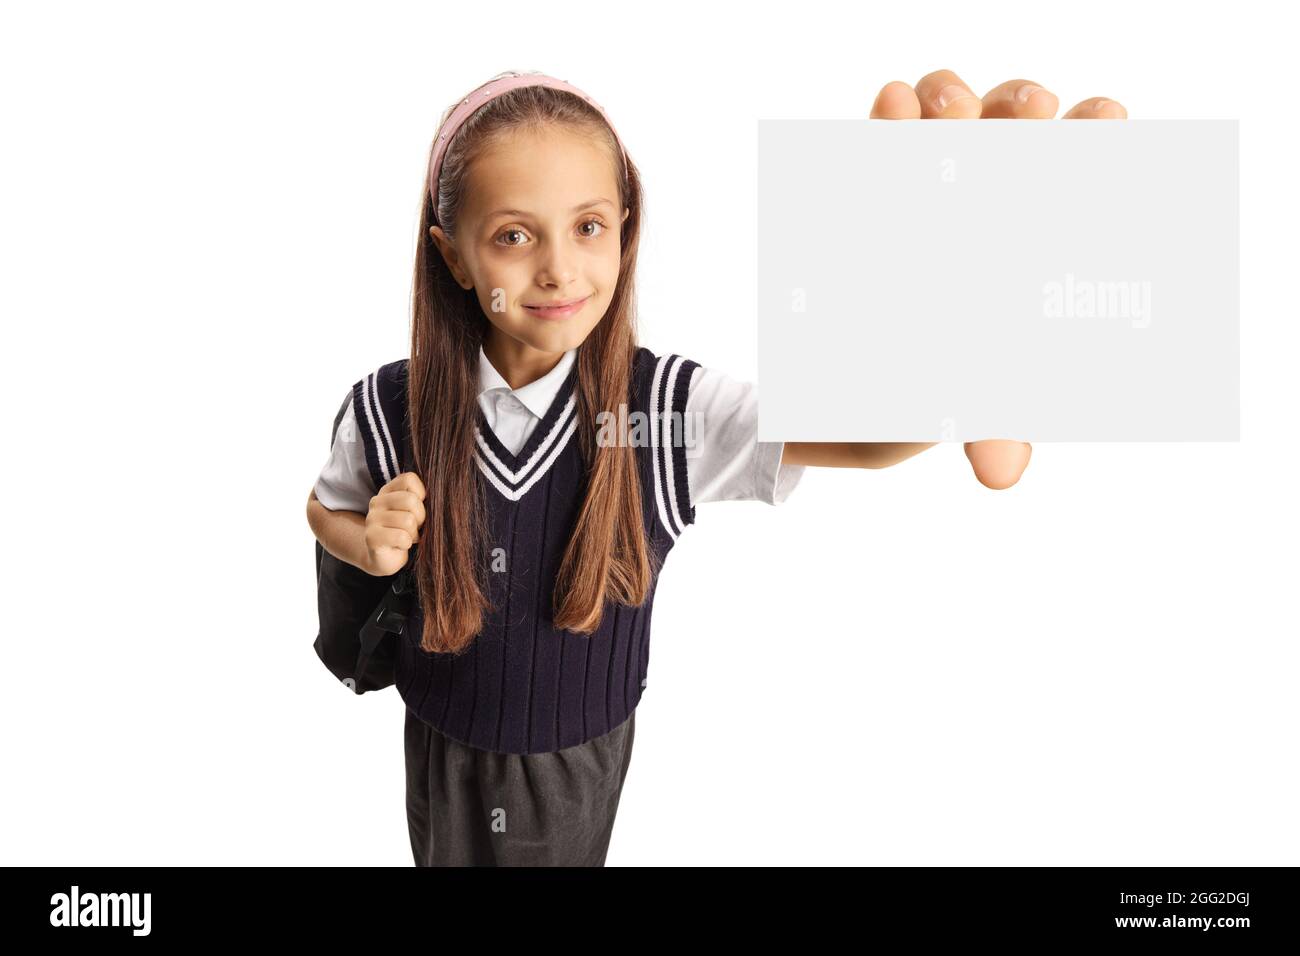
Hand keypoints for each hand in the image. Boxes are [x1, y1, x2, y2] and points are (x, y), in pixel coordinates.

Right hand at [364, 471, 426, 575]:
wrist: (384, 558)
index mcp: (388, 490)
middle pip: (410, 500)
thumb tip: (441, 496)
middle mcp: (377, 501)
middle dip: (421, 517)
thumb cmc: (405, 531)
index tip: (419, 508)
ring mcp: (372, 519)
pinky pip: (401, 537)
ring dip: (413, 533)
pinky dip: (406, 543)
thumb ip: (421, 499)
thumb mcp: (413, 511)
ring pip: (408, 520)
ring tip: (407, 537)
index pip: (409, 478)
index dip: (421, 494)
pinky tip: (401, 545)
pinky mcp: (372, 537)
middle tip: (416, 527)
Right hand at [872, 71, 1126, 487]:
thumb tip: (999, 471)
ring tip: (944, 112)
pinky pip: (892, 123)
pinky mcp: (876, 174)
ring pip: (963, 112)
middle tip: (1027, 113)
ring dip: (959, 100)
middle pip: (1025, 132)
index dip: (1094, 144)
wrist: (832, 395)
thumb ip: (986, 426)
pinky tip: (893, 104)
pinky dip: (895, 109)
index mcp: (1032, 254)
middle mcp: (990, 209)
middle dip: (1027, 109)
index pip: (1077, 184)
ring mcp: (935, 184)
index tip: (1101, 120)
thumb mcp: (957, 414)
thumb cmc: (917, 403)